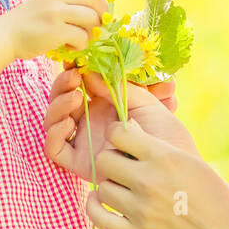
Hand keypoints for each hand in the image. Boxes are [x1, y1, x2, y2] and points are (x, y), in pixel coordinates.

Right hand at [4, 0, 109, 60]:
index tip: (99, 18)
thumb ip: (68, 3)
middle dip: (101, 16)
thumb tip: (98, 14)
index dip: (101, 6)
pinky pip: (82, 37)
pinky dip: (81, 45)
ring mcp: (55, 12)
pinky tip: (70, 47)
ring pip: (91, 19)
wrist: (4, 36)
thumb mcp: (47, 3)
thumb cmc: (29, 23)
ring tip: (80, 40)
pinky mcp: (54, 30)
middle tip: (96, 30)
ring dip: (91, 33)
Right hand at [44, 67, 178, 181]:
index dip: (71, 70)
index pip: (78, 83)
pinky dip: (55, 134)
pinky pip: (55, 149)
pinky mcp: (78, 162)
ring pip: (54, 121)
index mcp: (104, 103)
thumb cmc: (165, 133)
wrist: (174, 168)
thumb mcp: (146, 103)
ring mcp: (83, 141)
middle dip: (61, 86)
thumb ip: (119, 87)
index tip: (74, 59)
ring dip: (58, 106)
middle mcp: (90, 121)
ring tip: (76, 97)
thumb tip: (90, 72)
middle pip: (61, 100)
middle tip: (73, 77)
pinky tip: (68, 124)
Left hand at [76, 97, 228, 228]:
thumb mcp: (190, 161)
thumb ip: (157, 148)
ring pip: (102, 188)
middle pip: (104, 159)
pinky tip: (103, 201)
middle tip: (124, 166)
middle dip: (111, 159)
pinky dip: (96, 206)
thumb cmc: (214, 196)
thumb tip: (125, 130)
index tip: (124, 140)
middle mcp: (149, 182)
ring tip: (125, 189)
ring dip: (110, 186)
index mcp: (165, 157)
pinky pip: (98, 216)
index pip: (118, 132)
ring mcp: (141, 211)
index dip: (117, 133)